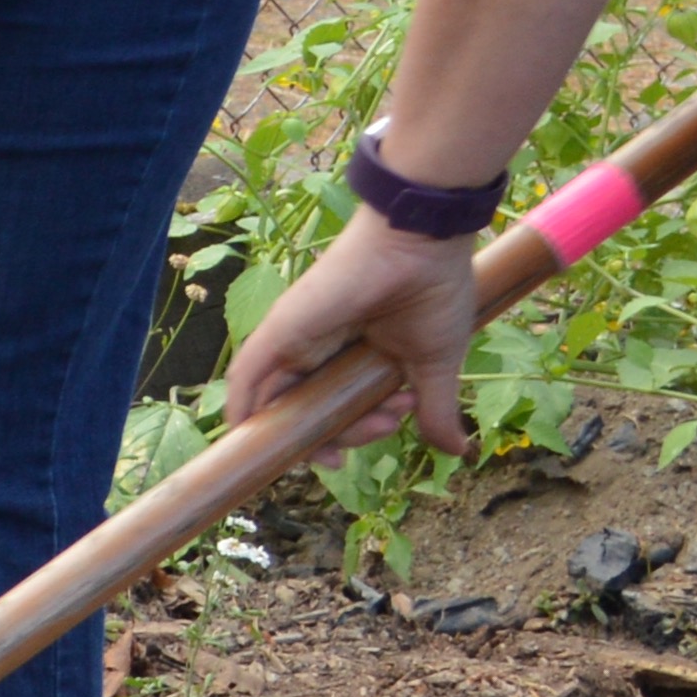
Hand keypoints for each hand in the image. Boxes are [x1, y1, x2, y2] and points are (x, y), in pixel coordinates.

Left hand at [225, 212, 485, 459]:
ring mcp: (298, 342)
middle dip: (345, 436)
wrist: (423, 245)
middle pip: (313, 413)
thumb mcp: (436, 365)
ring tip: (352, 439)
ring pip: (284, 404)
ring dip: (308, 435)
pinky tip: (247, 435)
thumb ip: (435, 409)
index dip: (355, 433)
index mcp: (356, 359)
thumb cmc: (434, 294)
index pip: (342, 410)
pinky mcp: (280, 330)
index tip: (387, 430)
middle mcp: (322, 352)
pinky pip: (247, 374)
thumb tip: (455, 450)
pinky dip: (241, 406)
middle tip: (385, 426)